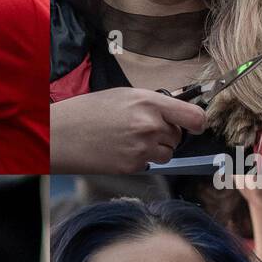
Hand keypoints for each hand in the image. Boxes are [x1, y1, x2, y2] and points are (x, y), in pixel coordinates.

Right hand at [50, 88, 206, 172]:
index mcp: (150, 103)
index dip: (198, 123)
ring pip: (168, 153)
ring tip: (131, 139)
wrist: (63, 134)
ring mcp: (143, 148)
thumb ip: (154, 103)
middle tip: (143, 128)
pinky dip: (141, 159)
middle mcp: (150, 126)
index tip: (196, 126)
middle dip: (167, 134)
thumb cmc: (90, 111)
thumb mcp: (125, 95)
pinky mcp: (134, 166)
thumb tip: (179, 108)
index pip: (194, 117)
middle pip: (178, 136)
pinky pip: (150, 164)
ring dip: (157, 149)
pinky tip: (121, 149)